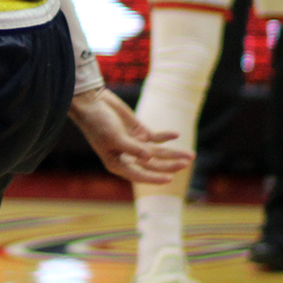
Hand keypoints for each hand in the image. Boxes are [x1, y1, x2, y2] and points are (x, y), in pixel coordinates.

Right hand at [68, 87, 193, 183]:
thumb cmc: (97, 123)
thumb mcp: (114, 137)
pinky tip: (176, 135)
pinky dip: (166, 136)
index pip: (138, 175)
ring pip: (157, 152)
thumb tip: (150, 157)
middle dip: (169, 164)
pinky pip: (156, 137)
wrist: (92, 103)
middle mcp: (127, 156)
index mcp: (117, 163)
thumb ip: (133, 148)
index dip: (154, 177)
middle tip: (186, 163)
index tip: (169, 179)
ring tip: (190, 155)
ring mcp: (134, 144)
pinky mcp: (139, 132)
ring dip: (173, 153)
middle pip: (152, 164)